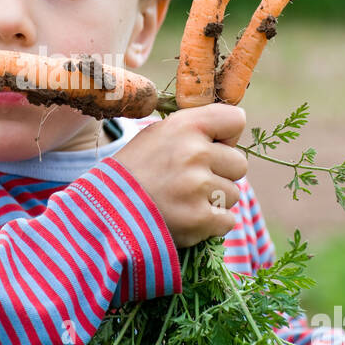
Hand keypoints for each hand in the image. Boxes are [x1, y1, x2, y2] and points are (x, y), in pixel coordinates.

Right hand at [114, 104, 247, 248]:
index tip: (210, 146)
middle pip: (239, 164)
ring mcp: (198, 188)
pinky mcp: (200, 219)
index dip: (226, 137)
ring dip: (214, 201)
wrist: (105, 212)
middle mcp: (194, 153)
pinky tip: (186, 218)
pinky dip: (211, 224)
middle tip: (189, 181)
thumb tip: (232, 131)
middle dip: (220, 174)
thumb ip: (193, 129)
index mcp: (184, 126)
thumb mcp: (158, 135)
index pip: (236, 120)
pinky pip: (228, 220)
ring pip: (233, 194)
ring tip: (182, 201)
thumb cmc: (135, 171)